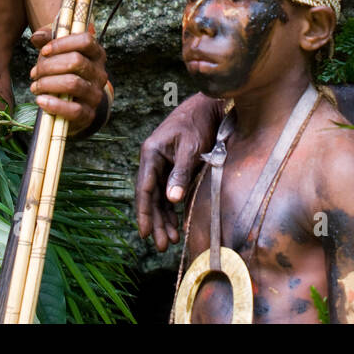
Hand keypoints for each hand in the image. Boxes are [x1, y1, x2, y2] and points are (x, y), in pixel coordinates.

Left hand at [28, 25, 107, 132]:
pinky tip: (40, 100)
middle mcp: (100, 73)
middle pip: (76, 61)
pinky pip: (74, 110)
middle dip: (49, 66)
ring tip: (35, 86)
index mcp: (96, 54)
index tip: (44, 51)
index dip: (62, 44)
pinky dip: (54, 105)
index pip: (85, 41)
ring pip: (73, 83)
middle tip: (34, 73)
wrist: (74, 104)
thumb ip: (47, 40)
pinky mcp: (89, 113)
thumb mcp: (57, 53)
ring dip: (48, 84)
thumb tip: (36, 37)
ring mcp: (96, 94)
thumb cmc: (64, 72)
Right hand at [136, 93, 222, 251]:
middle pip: (151, 197)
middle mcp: (153, 160)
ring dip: (164, 219)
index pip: (144, 189)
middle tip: (161, 246)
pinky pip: (170, 192)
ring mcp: (163, 164)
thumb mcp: (190, 148)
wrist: (209, 107)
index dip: (144, 212)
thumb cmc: (197, 123)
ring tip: (171, 240)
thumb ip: (180, 173)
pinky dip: (173, 209)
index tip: (145, 233)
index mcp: (151, 153)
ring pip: (160, 198)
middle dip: (156, 222)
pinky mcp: (174, 167)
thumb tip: (172, 200)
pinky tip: (176, 224)